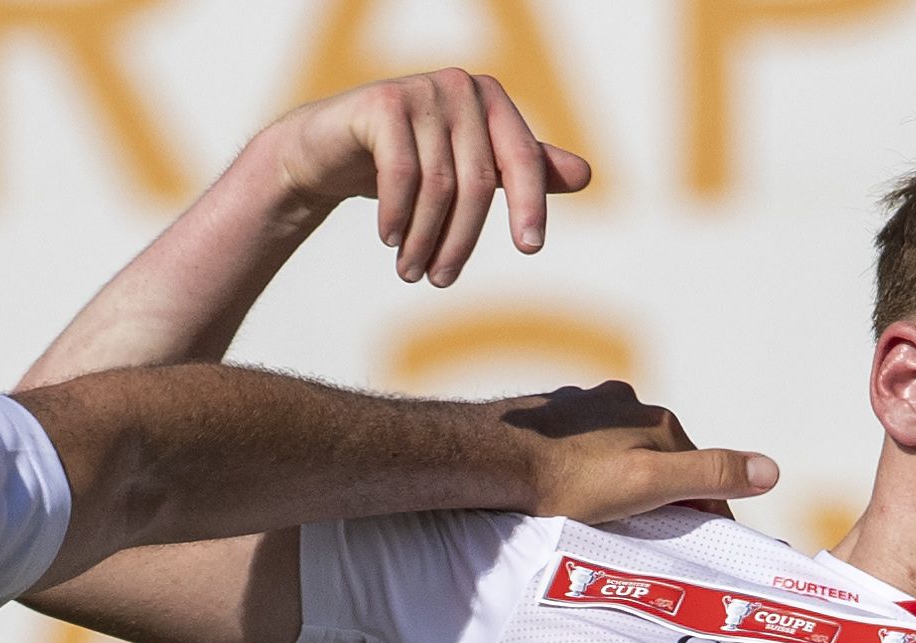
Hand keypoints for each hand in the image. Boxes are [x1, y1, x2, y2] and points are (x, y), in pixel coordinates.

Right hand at [262, 69, 586, 285]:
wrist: (328, 149)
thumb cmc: (407, 161)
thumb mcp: (467, 168)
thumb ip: (521, 169)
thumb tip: (586, 174)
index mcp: (490, 99)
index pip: (521, 158)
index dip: (529, 203)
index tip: (530, 248)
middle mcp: (460, 86)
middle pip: (476, 180)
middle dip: (459, 239)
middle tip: (439, 282)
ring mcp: (421, 90)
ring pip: (438, 184)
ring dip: (424, 238)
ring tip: (411, 271)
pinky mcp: (382, 103)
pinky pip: (400, 173)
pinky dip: (398, 214)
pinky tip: (389, 239)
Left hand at [507, 379, 779, 523]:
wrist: (494, 457)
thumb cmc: (568, 481)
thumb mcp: (647, 485)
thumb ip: (707, 475)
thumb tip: (771, 469)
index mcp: (660, 424)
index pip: (703, 473)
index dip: (712, 511)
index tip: (711, 548)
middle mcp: (631, 406)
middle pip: (667, 460)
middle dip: (673, 494)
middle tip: (664, 538)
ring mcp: (593, 408)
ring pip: (629, 450)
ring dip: (634, 478)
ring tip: (621, 517)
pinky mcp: (560, 417)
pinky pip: (591, 446)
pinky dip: (598, 468)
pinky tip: (581, 488)